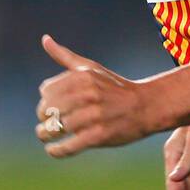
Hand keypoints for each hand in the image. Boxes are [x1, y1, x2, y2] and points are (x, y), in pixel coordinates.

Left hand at [34, 35, 151, 157]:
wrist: (146, 106)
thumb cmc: (114, 87)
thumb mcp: (90, 67)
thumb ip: (65, 56)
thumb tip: (45, 38)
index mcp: (83, 76)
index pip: (46, 90)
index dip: (44, 101)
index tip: (48, 108)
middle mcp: (88, 94)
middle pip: (48, 109)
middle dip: (43, 119)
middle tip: (45, 124)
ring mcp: (94, 115)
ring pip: (56, 128)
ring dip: (45, 134)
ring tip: (45, 136)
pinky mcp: (99, 135)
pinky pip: (69, 146)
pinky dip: (57, 151)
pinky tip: (53, 150)